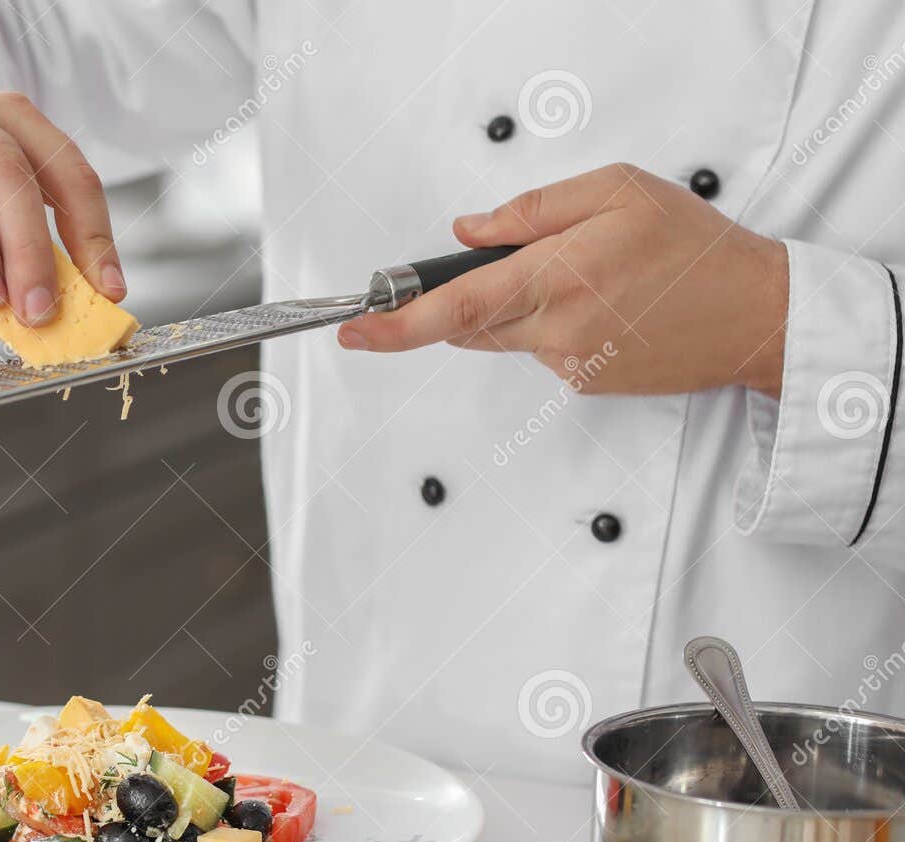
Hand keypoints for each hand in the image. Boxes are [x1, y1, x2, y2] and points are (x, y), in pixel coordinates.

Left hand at [337, 163, 788, 396]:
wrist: (756, 314)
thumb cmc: (694, 249)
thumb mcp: (617, 191)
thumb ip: (533, 210)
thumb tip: (468, 230)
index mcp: (557, 277)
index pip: (454, 309)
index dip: (395, 326)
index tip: (353, 334)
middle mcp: (555, 329)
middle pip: (470, 323)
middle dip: (469, 295)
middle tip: (527, 263)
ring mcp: (568, 363)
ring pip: (505, 335)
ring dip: (520, 305)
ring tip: (589, 277)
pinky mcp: (583, 382)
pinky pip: (540, 349)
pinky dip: (553, 324)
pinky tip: (606, 305)